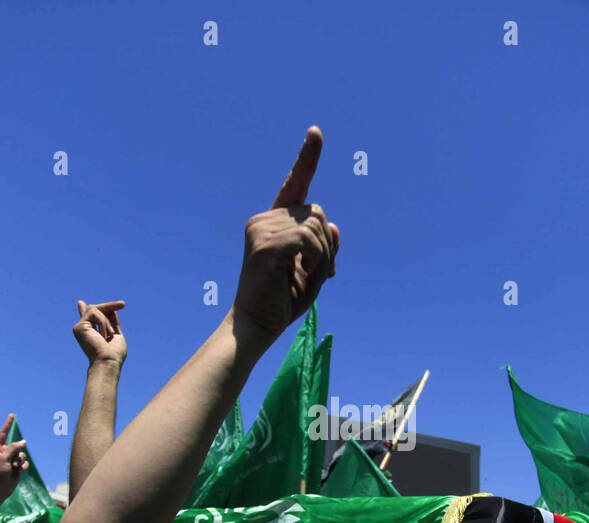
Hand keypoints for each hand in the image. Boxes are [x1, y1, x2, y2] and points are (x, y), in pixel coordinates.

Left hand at [0, 414, 28, 498]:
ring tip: (13, 468)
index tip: (12, 415)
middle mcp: (5, 453)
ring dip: (19, 461)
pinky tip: (19, 472)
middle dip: (16, 453)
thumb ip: (13, 448)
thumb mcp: (3, 459)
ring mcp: (11, 460)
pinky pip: (25, 462)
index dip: (8, 425)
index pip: (3, 434)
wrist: (0, 489)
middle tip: (11, 462)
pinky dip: (23, 466)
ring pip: (22, 454)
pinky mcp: (18, 466)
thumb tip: (23, 442)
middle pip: (16, 445)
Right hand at [73, 300, 126, 365]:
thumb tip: (111, 309)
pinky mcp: (79, 326)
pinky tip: (103, 335)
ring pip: (94, 308)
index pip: (86, 318)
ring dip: (106, 320)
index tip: (80, 303)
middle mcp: (83, 330)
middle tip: (123, 304)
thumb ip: (112, 322)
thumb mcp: (115, 334)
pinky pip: (93, 312)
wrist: (108, 362)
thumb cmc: (114, 354)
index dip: (84, 310)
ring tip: (109, 334)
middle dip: (110, 305)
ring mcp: (80, 328)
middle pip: (94, 308)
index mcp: (91, 333)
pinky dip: (103, 322)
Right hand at [232, 127, 339, 336]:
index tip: (316, 133)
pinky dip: (315, 259)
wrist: (258, 325)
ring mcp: (261, 229)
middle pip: (316, 212)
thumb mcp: (314, 268)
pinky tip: (300, 273)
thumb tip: (330, 223)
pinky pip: (309, 240)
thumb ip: (324, 244)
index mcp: (273, 223)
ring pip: (316, 225)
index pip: (294, 185)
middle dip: (326, 244)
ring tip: (306, 276)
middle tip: (318, 272)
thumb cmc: (283, 300)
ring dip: (322, 255)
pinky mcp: (265, 244)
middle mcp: (263, 220)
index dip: (307, 159)